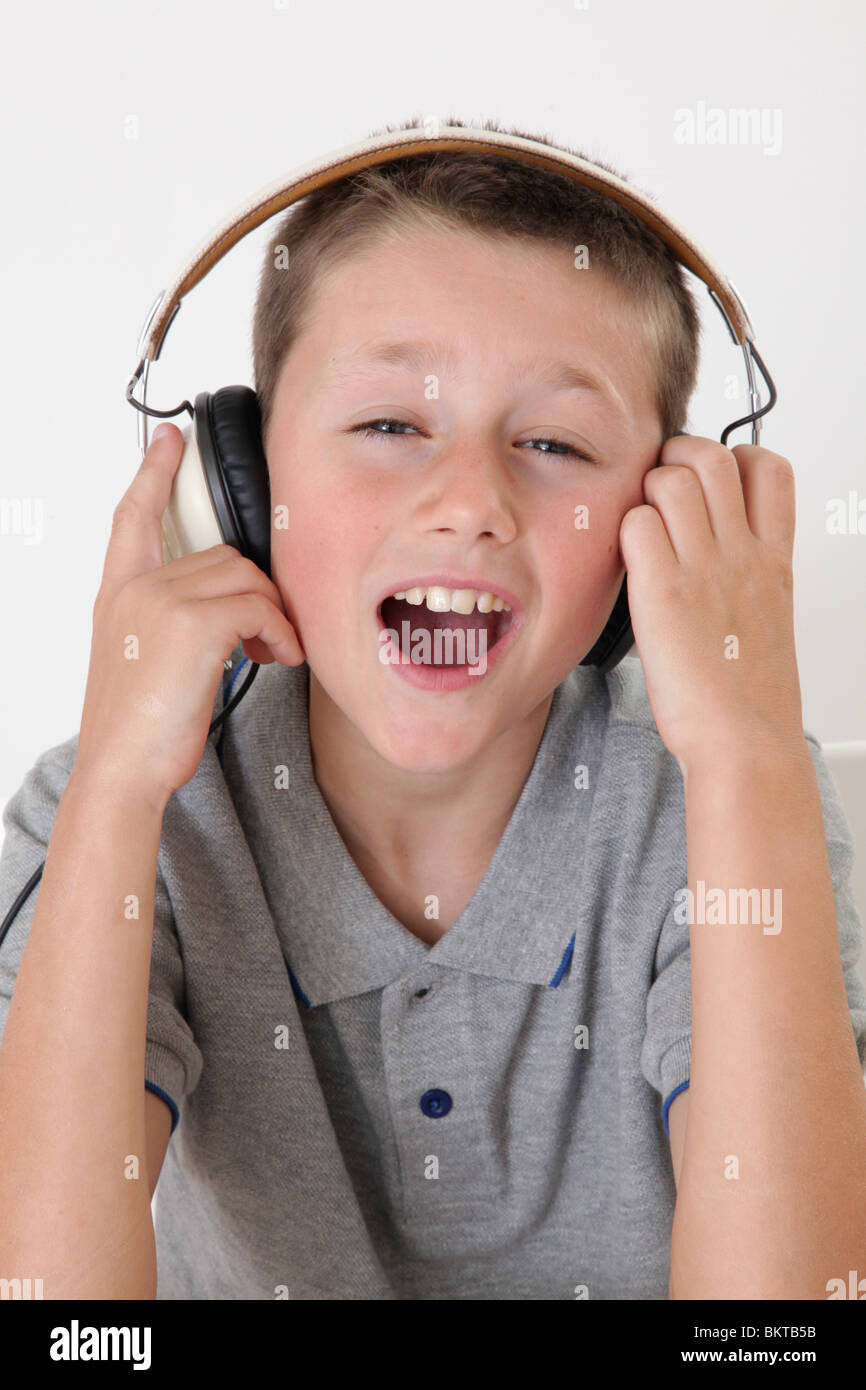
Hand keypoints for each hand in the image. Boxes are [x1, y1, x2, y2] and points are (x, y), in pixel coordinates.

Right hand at [75, 423, 304, 804]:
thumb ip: (172, 622)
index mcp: (118, 592)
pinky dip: (281, 633)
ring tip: (275, 654)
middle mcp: (136, 587)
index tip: (170, 440)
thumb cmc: (139, 727)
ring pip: (248, 578)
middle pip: (223, 555)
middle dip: (259, 593)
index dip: (153, 473)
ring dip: (275, 616)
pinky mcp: (194, 623)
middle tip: (271, 639)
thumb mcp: (144, 661)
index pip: (134, 516)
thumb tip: (234, 613)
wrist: (123, 770)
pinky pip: (260, 607)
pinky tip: (280, 659)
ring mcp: (162, 601)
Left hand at [618, 436, 803, 774]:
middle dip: (677, 457)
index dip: (735, 457)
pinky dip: (624, 532)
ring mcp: (704, 568)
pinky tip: (627, 563)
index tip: (713, 483)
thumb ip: (746, 574)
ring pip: (670, 479)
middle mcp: (742, 553)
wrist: (744, 742)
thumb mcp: (767, 618)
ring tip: (640, 528)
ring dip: (645, 490)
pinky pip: (635, 524)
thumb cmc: (748, 695)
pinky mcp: (663, 592)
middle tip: (659, 489)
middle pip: (712, 456)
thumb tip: (716, 551)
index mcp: (773, 559)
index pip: (769, 468)